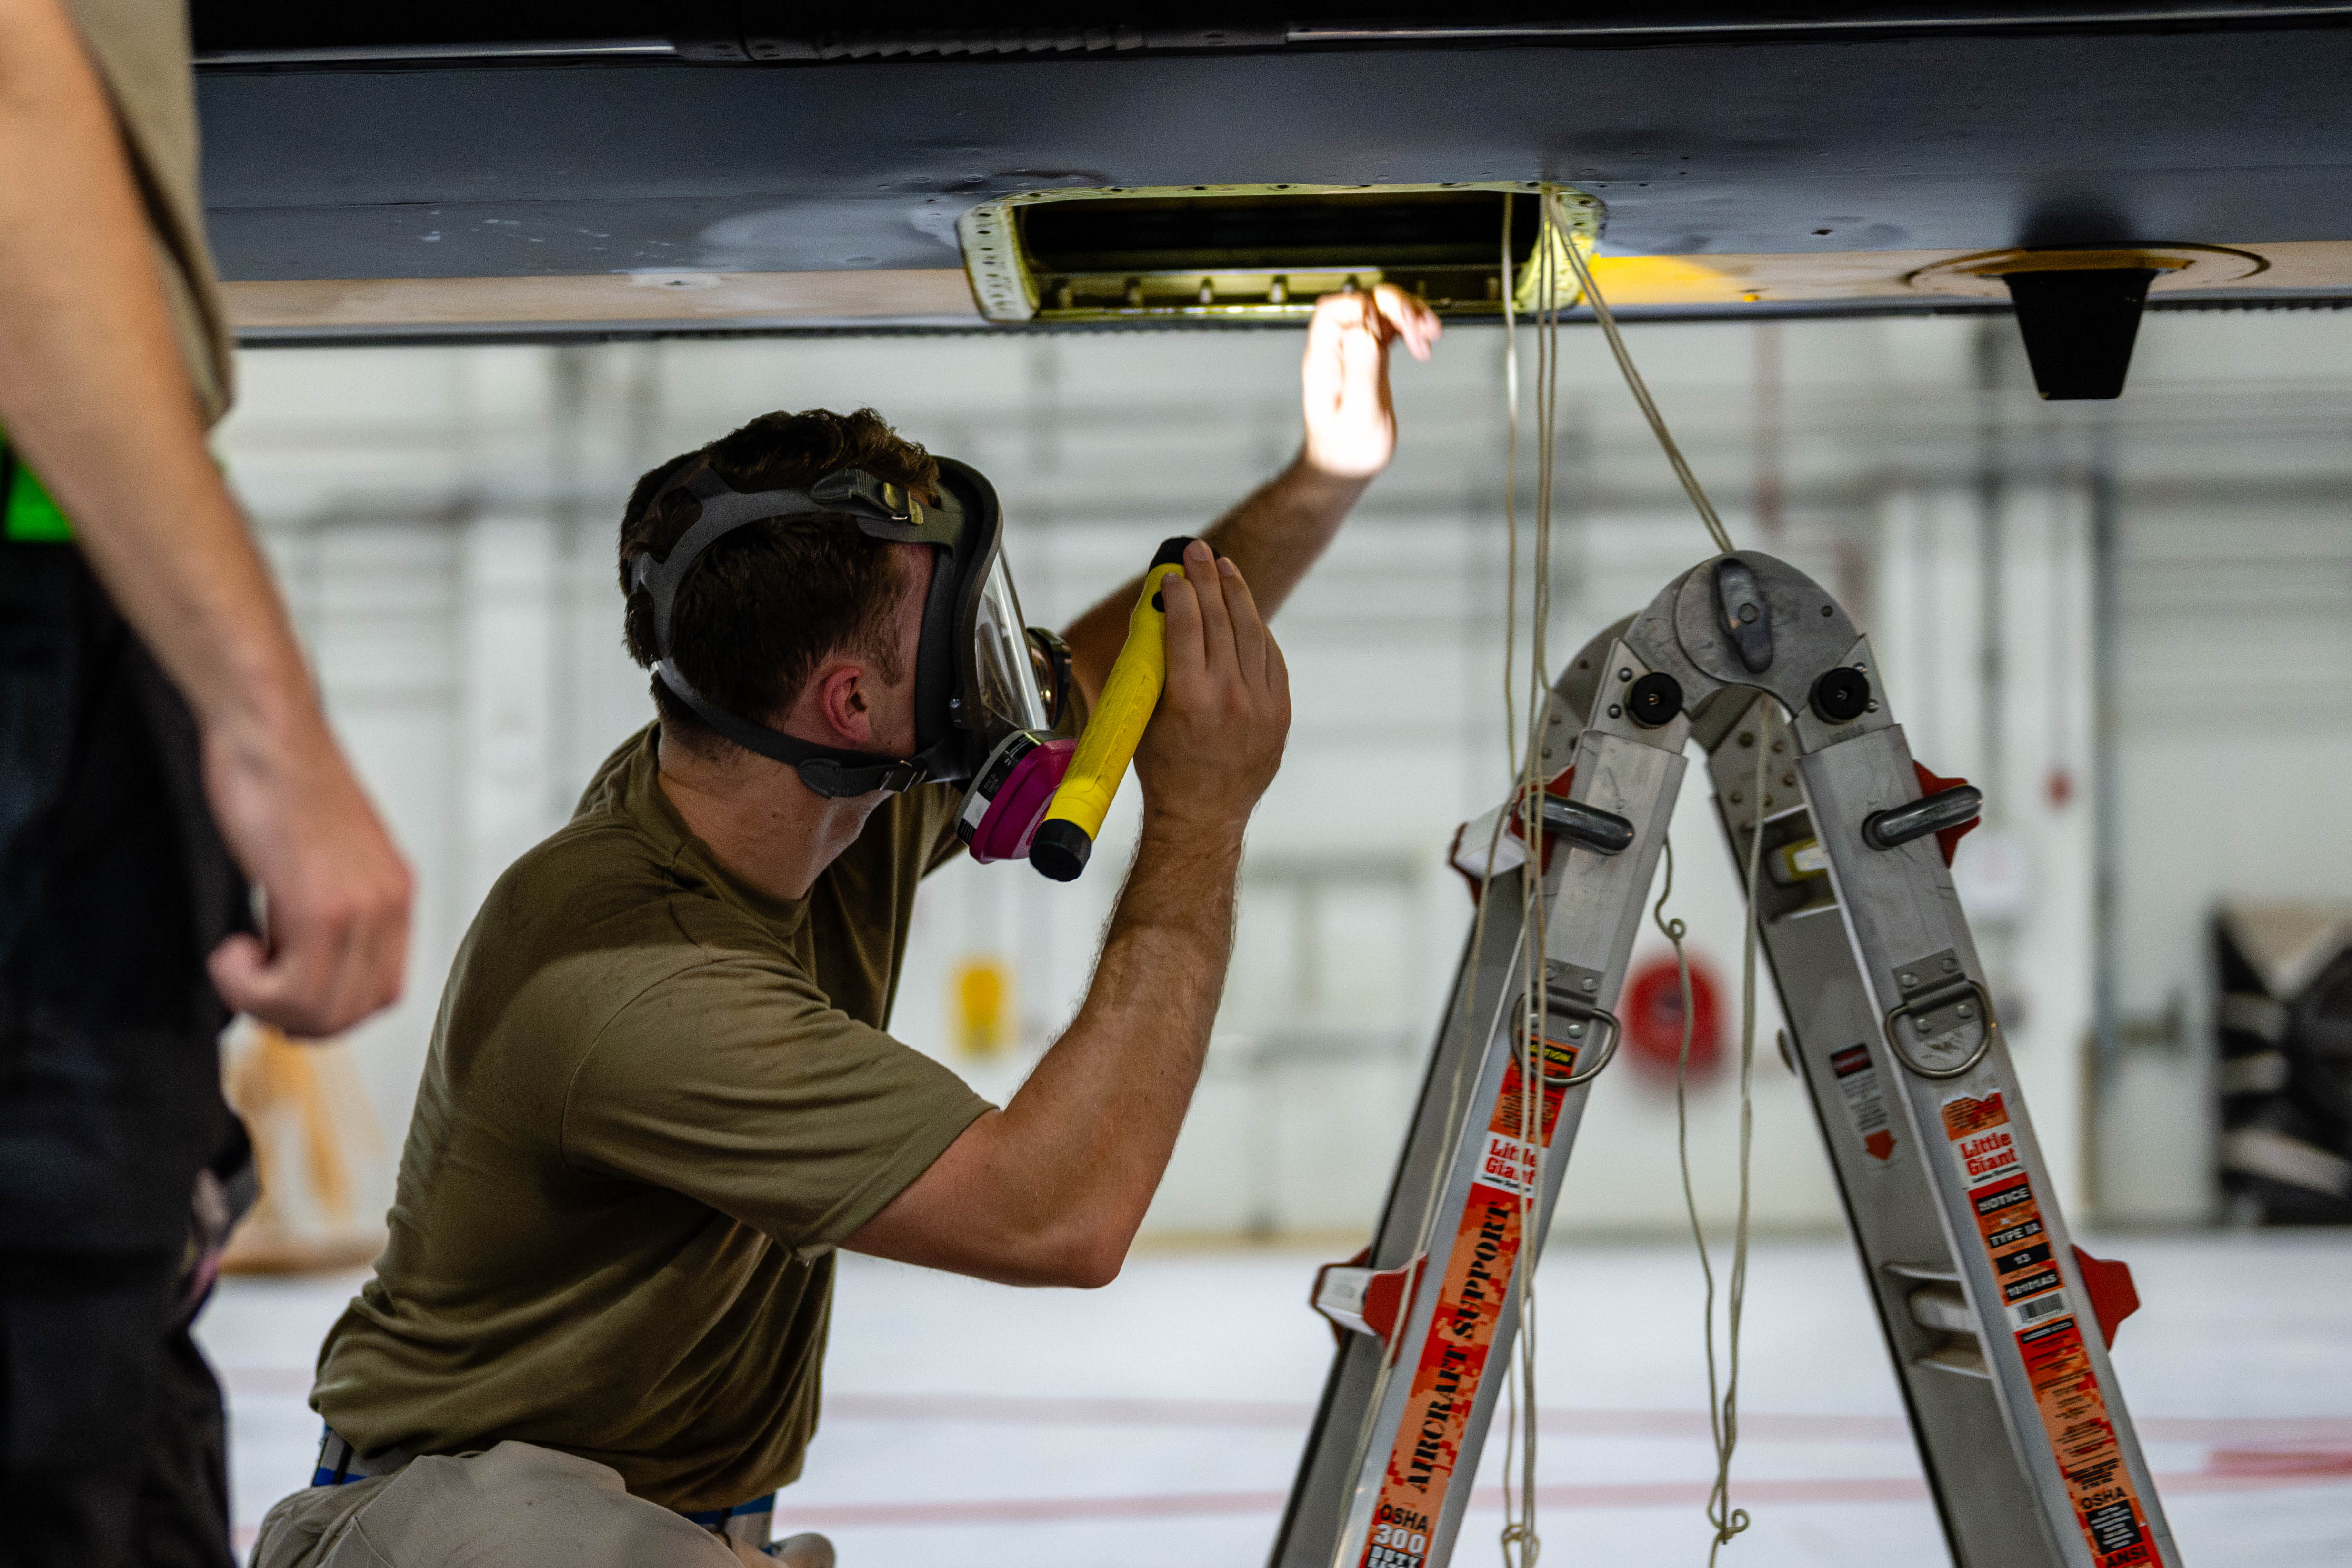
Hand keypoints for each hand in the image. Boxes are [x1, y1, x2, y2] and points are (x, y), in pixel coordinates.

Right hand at [202, 708, 413, 1038]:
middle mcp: (390, 906)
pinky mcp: (318, 907)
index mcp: (397, 895)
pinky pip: (290, 989)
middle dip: (296, 1016)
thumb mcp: (326, 860)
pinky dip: (247, 987)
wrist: (269, 734)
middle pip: (356, 1011)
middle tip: (252, 987)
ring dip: (264, 1003)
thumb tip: (302, 969)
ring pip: (322, 1010)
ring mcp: (359, 909)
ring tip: (235, 962)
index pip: (384, 992)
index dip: (331, 1009)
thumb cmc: (284, 784)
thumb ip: (327, 913)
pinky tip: (230, 948)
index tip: (286, 993)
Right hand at [1135, 540, 1290, 832]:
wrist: (1203, 815)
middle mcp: (1230, 698)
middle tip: (1199, 551)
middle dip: (1208, 579)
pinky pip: (1270, 657)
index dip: (1179, 593)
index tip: (1171, 574)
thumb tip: (1151, 616)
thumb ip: (1150, 669)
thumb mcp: (1144, 718)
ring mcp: (1261, 705)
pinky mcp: (1279, 712)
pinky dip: (1257, 630)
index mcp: (1189, 699)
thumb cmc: (1163, 768)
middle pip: (1221, 620)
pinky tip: (1245, 611)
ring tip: (1225, 568)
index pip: (1186, 627)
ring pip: (1252, 633)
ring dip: (1237, 595)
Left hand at [1299, 283, 1440, 480]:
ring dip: (1408, 314)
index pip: (1336, 309)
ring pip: (1379, 311)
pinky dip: (1408, 327)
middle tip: (1420, 329)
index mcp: (1325, 359)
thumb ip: (1360, 374)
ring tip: (1429, 334)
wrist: (1345, 468)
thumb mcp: (1357, 417)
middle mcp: (1337, 350)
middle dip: (1395, 306)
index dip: (1367, 305)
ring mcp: (1354, 351)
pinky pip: (1387, 328)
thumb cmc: (1346, 452)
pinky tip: (1423, 340)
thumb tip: (1361, 332)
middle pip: (1363, 302)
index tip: (1393, 325)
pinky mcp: (1370, 358)